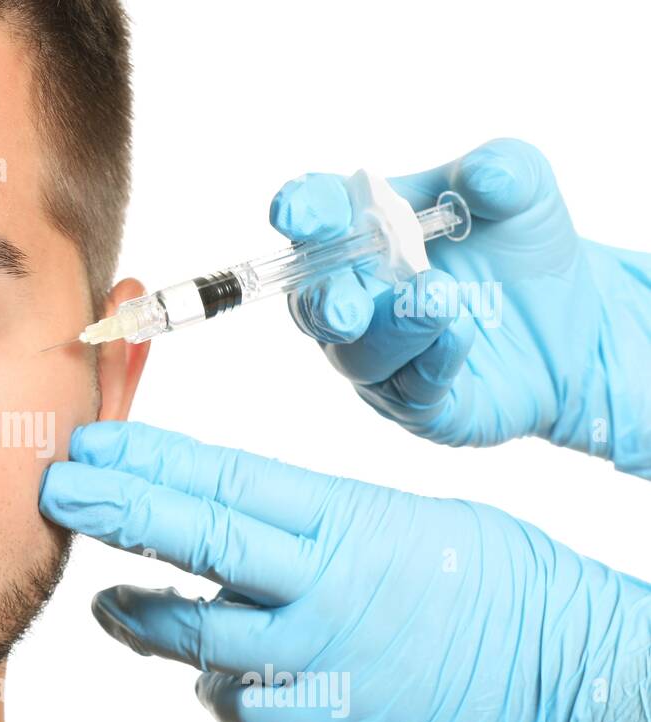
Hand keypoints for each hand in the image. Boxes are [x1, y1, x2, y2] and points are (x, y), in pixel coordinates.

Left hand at [39, 420, 650, 721]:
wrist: (573, 677)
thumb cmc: (496, 586)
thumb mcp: (405, 522)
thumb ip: (317, 525)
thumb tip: (243, 529)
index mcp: (346, 520)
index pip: (227, 479)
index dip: (150, 461)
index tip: (93, 444)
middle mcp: (321, 587)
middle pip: (198, 541)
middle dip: (119, 512)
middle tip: (57, 491)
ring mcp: (318, 661)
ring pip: (198, 636)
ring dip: (143, 617)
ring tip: (107, 603)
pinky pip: (242, 706)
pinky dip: (222, 688)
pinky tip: (217, 677)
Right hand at [269, 138, 650, 476]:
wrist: (575, 323)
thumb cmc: (522, 251)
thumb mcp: (527, 192)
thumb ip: (504, 170)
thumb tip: (483, 177)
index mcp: (364, 230)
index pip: (319, 217)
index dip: (302, 212)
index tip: (293, 213)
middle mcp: (356, 295)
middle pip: (312, 302)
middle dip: (322, 302)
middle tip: (344, 306)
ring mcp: (379, 355)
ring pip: (357, 356)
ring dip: (393, 330)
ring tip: (440, 302)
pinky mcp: (415, 404)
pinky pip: (409, 393)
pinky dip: (431, 363)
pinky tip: (462, 337)